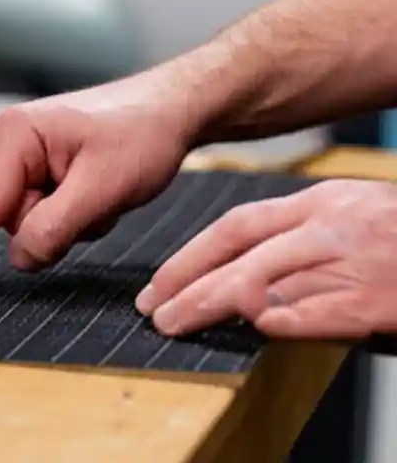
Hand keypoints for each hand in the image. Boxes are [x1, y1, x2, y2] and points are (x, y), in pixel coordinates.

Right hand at [0, 74, 196, 286]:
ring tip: (103, 189)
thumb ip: (53, 228)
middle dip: (54, 226)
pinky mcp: (39, 168)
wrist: (173, 109)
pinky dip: (75, 214)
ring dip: (70, 221)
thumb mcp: (102, 189)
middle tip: (98, 200)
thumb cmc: (143, 135)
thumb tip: (19, 259)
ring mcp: (23, 157)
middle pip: (11, 221)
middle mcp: (8, 144)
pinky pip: (45, 213)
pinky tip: (98, 190)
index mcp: (14, 138)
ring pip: (31, 222)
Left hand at [136, 179, 396, 338]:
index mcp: (326, 200)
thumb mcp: (358, 221)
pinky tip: (248, 329)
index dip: (190, 255)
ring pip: (261, 282)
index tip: (160, 282)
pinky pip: (311, 313)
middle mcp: (334, 225)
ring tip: (178, 325)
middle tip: (154, 310)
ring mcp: (357, 261)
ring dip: (210, 305)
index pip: (237, 224)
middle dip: (185, 283)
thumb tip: (245, 284)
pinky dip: (275, 321)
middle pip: (238, 254)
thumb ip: (306, 242)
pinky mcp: (378, 301)